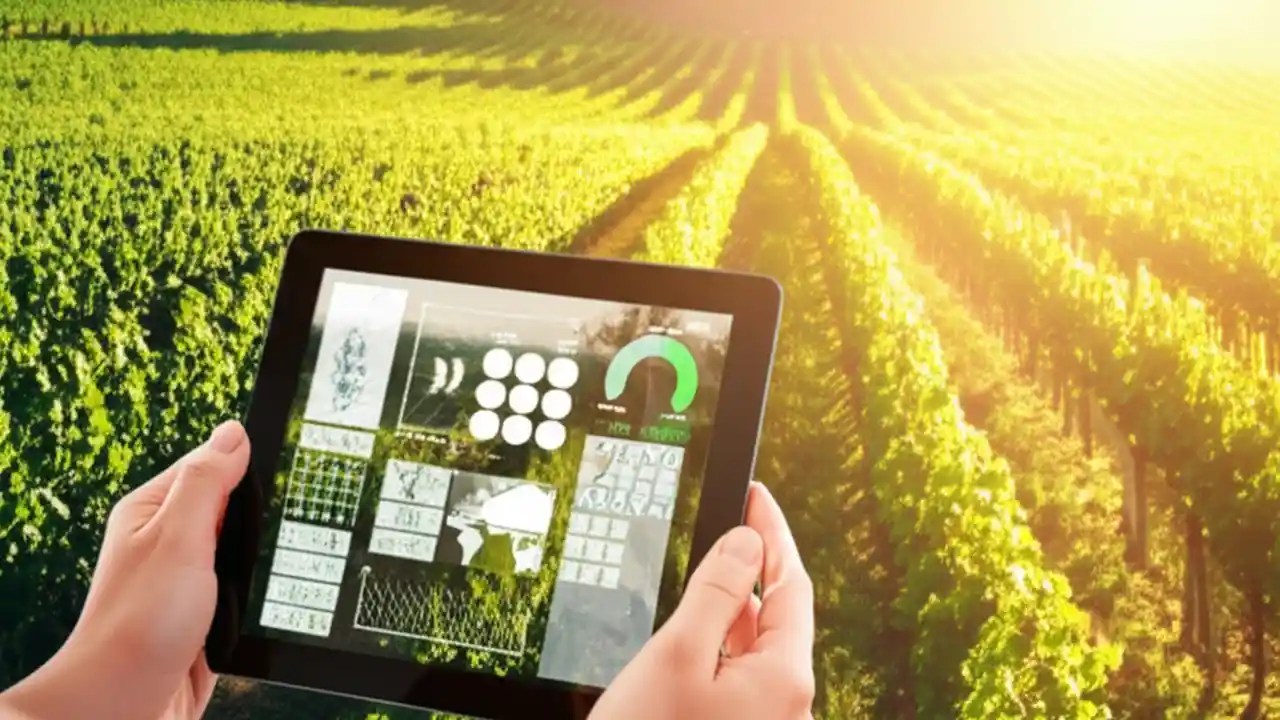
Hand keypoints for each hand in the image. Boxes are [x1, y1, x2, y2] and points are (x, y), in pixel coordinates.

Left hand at [0, 421, 248, 719]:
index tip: (285, 467)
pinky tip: (261, 606)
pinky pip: (249, 593)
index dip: (248, 465)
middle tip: (274, 532)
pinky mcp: (208, 617)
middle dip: (260, 523)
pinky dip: (259, 599)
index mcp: (153, 511)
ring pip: (248, 553)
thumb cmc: (137, 626)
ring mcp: (189, 582)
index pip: (211, 464)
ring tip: (260, 577)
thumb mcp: (179, 538)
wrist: (125, 707)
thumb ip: (207, 482)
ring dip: (261, 566)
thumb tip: (233, 433)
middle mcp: (169, 543)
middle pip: (236, 509)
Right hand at [590, 482, 814, 719]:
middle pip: (776, 618)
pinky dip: (723, 650)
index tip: (756, 496)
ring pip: (757, 651)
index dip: (773, 533)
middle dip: (749, 573)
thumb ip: (715, 593)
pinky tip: (693, 642)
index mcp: (784, 679)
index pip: (792, 585)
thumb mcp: (676, 654)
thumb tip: (746, 544)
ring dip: (732, 615)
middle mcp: (789, 705)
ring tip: (699, 583)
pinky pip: (743, 679)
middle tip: (722, 528)